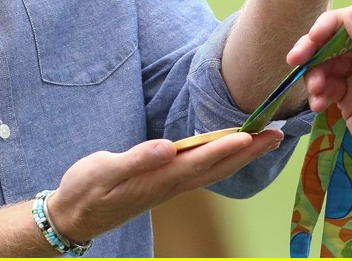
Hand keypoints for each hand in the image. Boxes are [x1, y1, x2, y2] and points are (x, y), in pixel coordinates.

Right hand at [47, 130, 282, 243]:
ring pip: (213, 169)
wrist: (74, 216)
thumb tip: (168, 147)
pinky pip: (201, 170)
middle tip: (277, 135)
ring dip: (241, 155)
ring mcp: (169, 186)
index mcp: (158, 179)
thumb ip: (136, 159)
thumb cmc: (86, 190)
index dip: (226, 148)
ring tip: (264, 141)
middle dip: (248, 152)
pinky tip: (228, 152)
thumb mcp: (104, 171)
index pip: (200, 161)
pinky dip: (221, 159)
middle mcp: (170, 184)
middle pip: (217, 167)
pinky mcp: (163, 183)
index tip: (252, 136)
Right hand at [289, 6, 351, 181]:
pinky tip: (319, 105)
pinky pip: (326, 85)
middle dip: (315, 50)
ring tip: (315, 93)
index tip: (312, 37)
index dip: (331, 25)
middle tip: (295, 60)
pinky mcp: (348, 96)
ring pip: (327, 62)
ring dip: (315, 75)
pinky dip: (318, 93)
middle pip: (336, 40)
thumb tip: (351, 12)